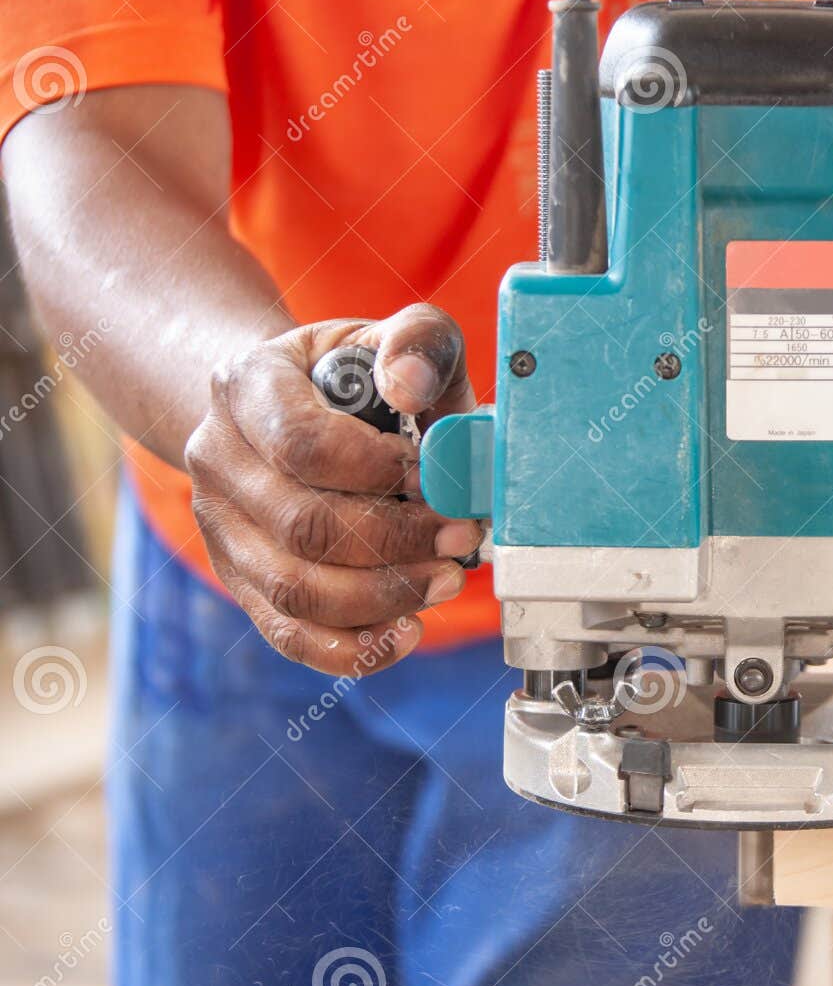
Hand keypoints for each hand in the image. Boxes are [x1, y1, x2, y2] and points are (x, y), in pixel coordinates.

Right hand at [185, 303, 482, 673]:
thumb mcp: (385, 338)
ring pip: (294, 589)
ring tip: (447, 580)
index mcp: (247, 387)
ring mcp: (222, 527)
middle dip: (396, 542)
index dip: (379, 471)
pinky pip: (288, 633)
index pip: (304, 444)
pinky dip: (352, 647)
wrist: (284, 403)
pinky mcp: (241, 580)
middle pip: (302, 526)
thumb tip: (410, 386)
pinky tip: (407, 631)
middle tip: (462, 538)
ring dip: (384, 596)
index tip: (438, 477)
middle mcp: (218, 459)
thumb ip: (416, 344)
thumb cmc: (349, 377)